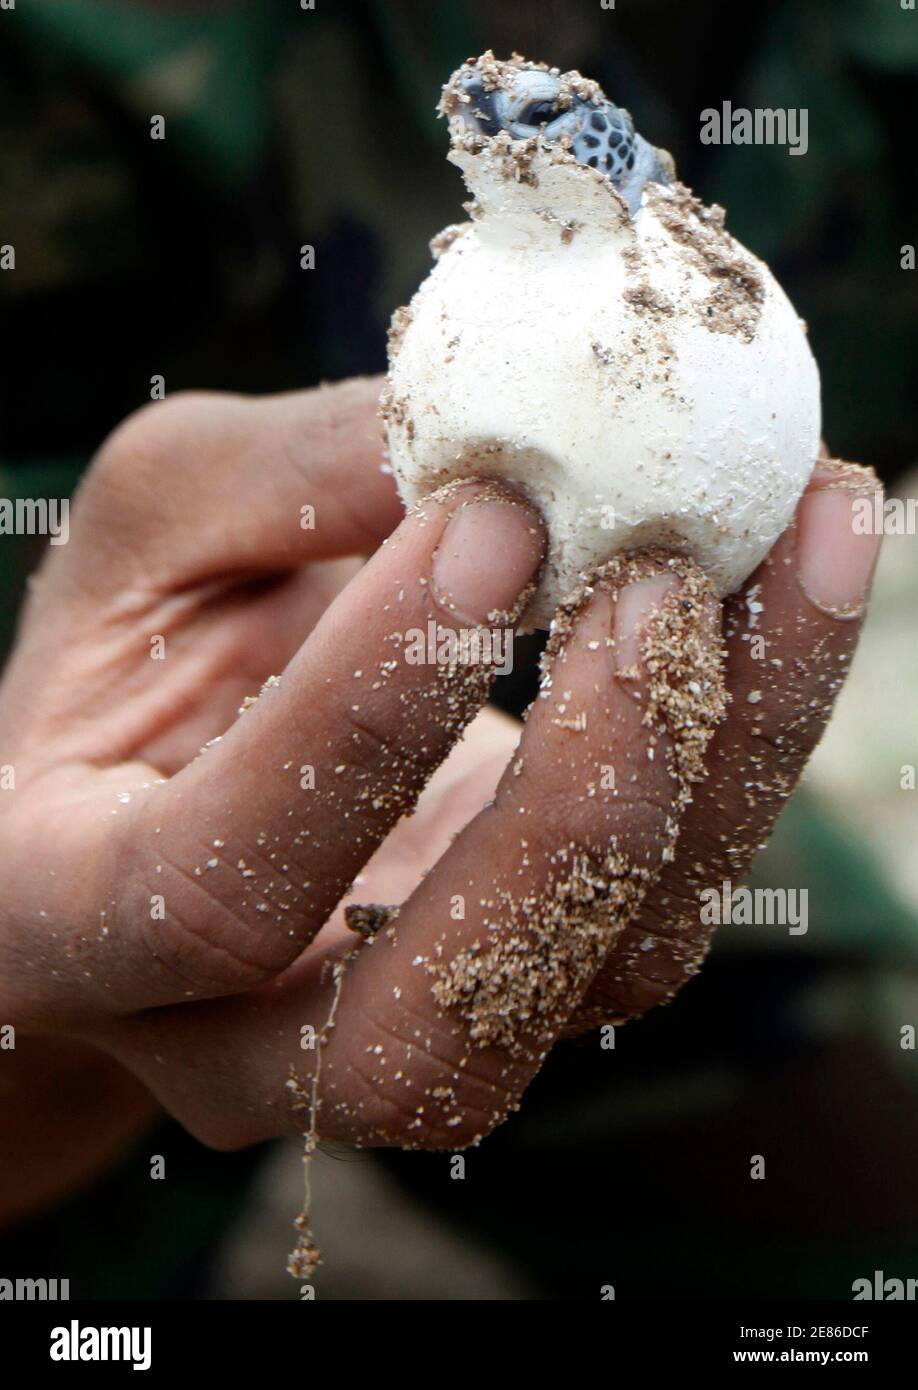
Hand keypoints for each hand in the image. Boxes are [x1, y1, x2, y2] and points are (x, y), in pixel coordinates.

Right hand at [0, 379, 880, 1168]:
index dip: (363, 723)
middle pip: (434, 1038)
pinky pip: (672, 903)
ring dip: (720, 762)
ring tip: (796, 540)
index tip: (489, 521)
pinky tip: (792, 583)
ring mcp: (411, 1033)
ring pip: (603, 982)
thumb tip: (499, 442)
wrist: (179, 767)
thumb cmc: (136, 647)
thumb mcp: (156, 531)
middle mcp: (245, 1040)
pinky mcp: (538, 981)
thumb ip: (286, 482)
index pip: (215, 891)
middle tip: (665, 582)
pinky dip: (751, 742)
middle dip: (580, 815)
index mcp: (74, 926)